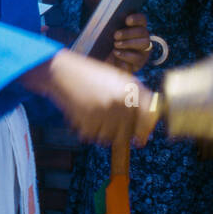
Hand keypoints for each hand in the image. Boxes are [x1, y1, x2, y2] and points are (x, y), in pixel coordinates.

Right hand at [23, 50, 156, 146]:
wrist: (63, 73)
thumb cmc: (91, 76)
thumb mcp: (119, 79)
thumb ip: (135, 97)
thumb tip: (148, 121)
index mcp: (130, 89)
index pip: (147, 117)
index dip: (144, 131)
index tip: (140, 140)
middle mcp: (120, 102)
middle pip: (128, 133)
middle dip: (120, 133)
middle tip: (109, 126)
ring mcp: (104, 113)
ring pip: (110, 138)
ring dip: (103, 133)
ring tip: (94, 117)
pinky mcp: (88, 122)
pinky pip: (93, 137)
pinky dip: (89, 131)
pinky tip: (84, 116)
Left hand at [109, 12, 151, 72]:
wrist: (103, 62)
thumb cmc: (105, 43)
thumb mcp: (105, 33)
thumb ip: (109, 24)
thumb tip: (109, 17)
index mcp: (137, 27)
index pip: (142, 20)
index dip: (136, 19)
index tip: (127, 20)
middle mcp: (143, 38)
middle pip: (143, 32)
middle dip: (129, 33)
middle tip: (116, 35)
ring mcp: (143, 51)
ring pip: (144, 44)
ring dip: (128, 43)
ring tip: (115, 45)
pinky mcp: (139, 63)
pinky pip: (137, 59)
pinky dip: (126, 56)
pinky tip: (116, 53)